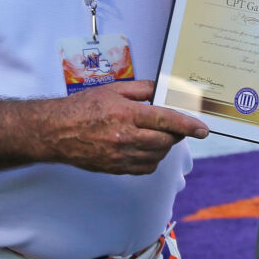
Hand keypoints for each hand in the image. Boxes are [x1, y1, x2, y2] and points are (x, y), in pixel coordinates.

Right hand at [41, 80, 208, 175]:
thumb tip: (163, 90)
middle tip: (173, 126)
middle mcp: (125, 137)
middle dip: (175, 134)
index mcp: (126, 114)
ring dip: (164, 146)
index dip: (188, 125)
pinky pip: (145, 168)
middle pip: (166, 140)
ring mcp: (120, 156)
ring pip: (158, 156)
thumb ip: (141, 89)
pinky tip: (145, 148)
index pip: (166, 120)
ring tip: (155, 135)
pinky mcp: (116, 168)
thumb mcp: (112, 90)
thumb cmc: (81, 108)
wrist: (55, 132)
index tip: (202, 129)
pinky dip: (152, 159)